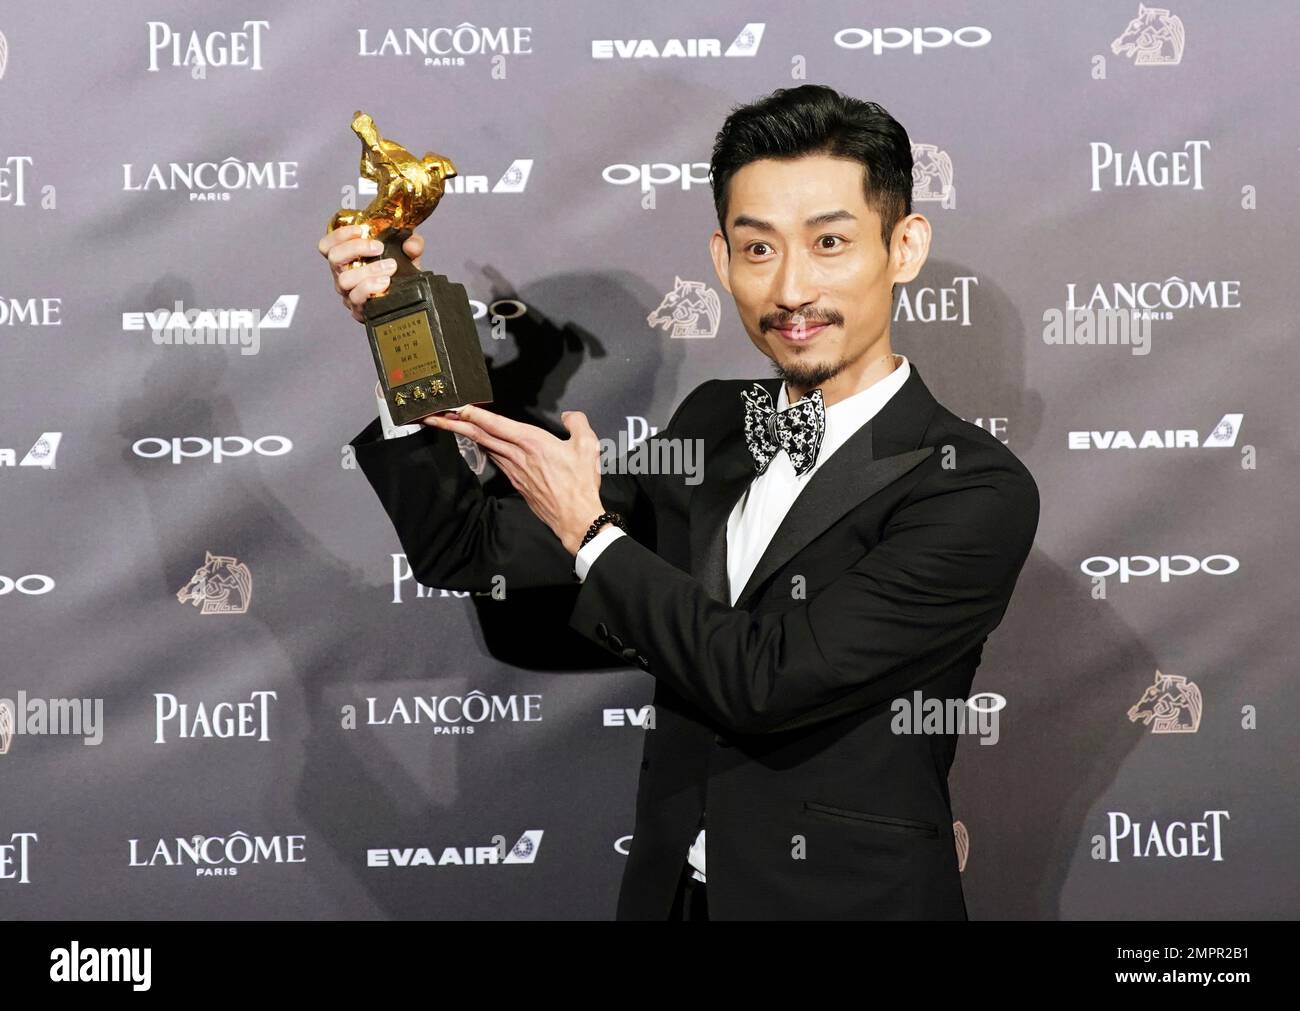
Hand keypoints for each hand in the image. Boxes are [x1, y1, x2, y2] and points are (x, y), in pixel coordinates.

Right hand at [317, 224, 424, 323]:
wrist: (411, 299)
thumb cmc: (401, 274)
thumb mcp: (408, 254)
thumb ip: (412, 244)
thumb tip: (411, 244)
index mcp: (347, 258)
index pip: (328, 245)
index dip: (339, 235)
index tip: (360, 229)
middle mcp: (343, 275)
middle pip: (334, 257)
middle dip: (356, 248)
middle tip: (379, 247)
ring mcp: (349, 293)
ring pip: (344, 279)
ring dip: (368, 270)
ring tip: (390, 267)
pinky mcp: (358, 309)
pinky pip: (357, 298)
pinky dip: (371, 288)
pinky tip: (386, 283)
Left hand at [423, 405, 606, 555]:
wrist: (575, 517)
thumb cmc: (580, 484)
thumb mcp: (588, 446)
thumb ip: (578, 423)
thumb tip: (569, 416)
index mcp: (532, 443)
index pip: (497, 424)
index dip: (475, 414)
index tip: (457, 406)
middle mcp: (517, 456)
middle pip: (480, 436)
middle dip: (454, 425)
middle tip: (434, 416)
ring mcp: (514, 471)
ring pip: (486, 448)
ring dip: (467, 436)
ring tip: (451, 426)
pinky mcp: (517, 483)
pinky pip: (497, 461)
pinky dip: (484, 449)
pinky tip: (481, 445)